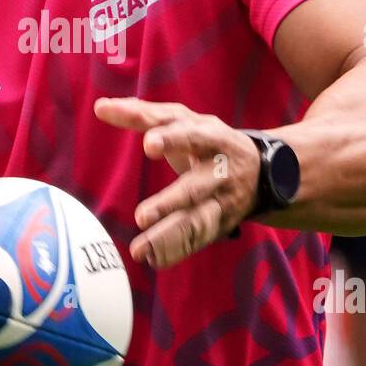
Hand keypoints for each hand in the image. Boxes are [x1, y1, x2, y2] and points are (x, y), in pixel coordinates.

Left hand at [93, 97, 261, 268]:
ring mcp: (223, 201)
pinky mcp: (223, 223)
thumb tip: (101, 106)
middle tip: (141, 217)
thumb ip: (143, 114)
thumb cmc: (208, 139)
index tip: (148, 146)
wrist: (265, 169)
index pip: (191, 135)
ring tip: (140, 249)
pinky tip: (153, 259)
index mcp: (211, 136)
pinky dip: (176, 251)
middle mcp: (220, 170)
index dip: (172, 139)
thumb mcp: (184, 120)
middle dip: (171, 203)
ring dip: (169, 236)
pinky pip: (199, 239)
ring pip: (197, 221)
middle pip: (195, 188)